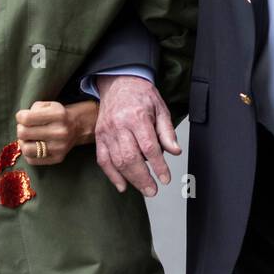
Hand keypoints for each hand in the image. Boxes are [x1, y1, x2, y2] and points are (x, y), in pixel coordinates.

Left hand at [16, 100, 94, 164]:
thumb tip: (20, 122)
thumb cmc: (58, 114)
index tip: (22, 117)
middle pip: (23, 133)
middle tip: (24, 127)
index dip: (19, 116)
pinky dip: (28, 153)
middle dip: (20, 129)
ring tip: (27, 138)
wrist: (77, 126)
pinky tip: (33, 145)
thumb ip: (33, 110)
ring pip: (26, 149)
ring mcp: (59, 147)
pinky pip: (32, 160)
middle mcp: (60, 132)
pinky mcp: (57, 158)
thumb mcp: (48, 104)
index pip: (26, 118)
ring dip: (23, 142)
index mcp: (58, 115)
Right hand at [93, 75, 179, 195]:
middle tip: (153, 190)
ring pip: (117, 161)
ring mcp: (106, 132)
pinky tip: (122, 185)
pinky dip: (112, 175)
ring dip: (130, 179)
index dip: (158, 166)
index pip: (149, 147)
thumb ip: (167, 131)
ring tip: (144, 189)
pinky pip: (103, 160)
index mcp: (136, 116)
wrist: (119, 83)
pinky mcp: (99, 137)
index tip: (165, 178)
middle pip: (130, 158)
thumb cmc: (141, 95)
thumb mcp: (160, 108)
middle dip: (143, 178)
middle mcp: (119, 125)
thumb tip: (175, 151)